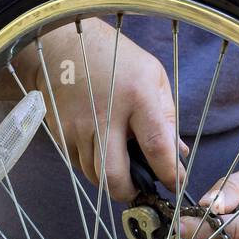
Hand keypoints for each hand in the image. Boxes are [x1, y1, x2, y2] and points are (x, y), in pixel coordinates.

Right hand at [23, 18, 185, 200]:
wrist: (63, 45)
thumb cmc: (115, 58)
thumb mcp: (152, 76)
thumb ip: (167, 116)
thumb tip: (177, 155)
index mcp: (137, 96)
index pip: (156, 147)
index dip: (170, 173)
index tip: (177, 184)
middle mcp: (105, 114)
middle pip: (114, 176)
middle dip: (129, 193)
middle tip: (138, 190)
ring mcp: (79, 126)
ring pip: (95, 176)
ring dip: (110, 179)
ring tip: (120, 164)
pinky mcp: (61, 133)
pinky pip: (79, 165)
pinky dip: (93, 166)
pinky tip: (100, 149)